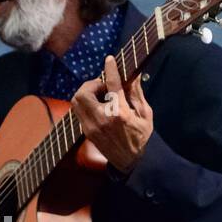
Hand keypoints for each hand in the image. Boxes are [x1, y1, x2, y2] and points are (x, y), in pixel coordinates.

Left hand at [72, 55, 153, 173]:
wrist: (132, 161)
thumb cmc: (142, 136)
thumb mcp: (145, 114)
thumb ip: (136, 94)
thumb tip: (133, 75)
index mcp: (120, 113)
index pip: (112, 86)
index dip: (110, 70)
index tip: (109, 60)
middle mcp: (102, 119)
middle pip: (83, 93)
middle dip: (91, 84)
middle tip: (103, 85)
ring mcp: (91, 126)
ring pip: (76, 102)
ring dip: (86, 93)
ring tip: (100, 95)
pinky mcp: (86, 131)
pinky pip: (79, 111)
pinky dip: (86, 104)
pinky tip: (98, 105)